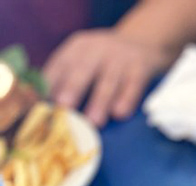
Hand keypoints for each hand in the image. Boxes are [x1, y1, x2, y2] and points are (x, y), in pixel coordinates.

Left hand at [44, 30, 175, 127]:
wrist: (142, 42)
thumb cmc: (105, 62)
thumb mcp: (85, 60)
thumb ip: (67, 79)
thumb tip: (47, 109)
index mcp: (77, 47)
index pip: (60, 65)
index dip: (51, 84)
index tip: (44, 105)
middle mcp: (97, 49)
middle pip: (83, 69)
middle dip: (73, 89)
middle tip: (64, 108)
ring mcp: (119, 58)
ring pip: (108, 81)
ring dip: (100, 101)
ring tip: (94, 122)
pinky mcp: (140, 68)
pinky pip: (132, 85)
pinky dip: (126, 99)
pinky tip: (120, 114)